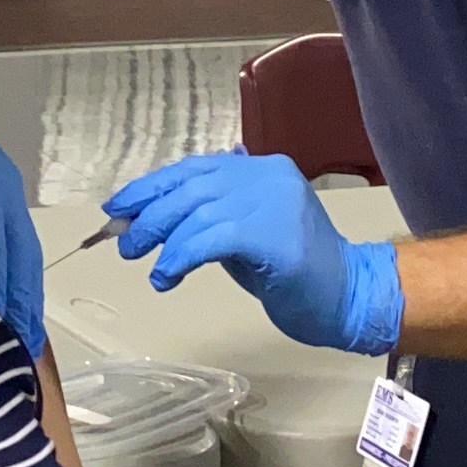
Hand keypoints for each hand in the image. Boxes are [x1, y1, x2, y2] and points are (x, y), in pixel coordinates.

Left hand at [105, 152, 402, 354]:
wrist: (348, 297)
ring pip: (196, 212)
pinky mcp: (274, 235)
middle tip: (125, 243)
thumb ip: (210, 216)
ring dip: (161, 241)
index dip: (151, 186)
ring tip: (148, 267)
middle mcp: (267, 176)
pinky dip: (180, 257)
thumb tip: (154, 214)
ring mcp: (274, 202)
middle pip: (190, 187)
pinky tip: (167, 277)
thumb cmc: (294, 272)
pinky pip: (210, 238)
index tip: (118, 207)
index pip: (194, 169)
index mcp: (262, 169)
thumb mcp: (245, 233)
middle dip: (149, 215)